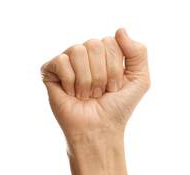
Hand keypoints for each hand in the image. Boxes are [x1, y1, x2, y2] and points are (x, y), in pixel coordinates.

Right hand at [40, 28, 148, 144]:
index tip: (115, 87)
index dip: (116, 69)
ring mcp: (67, 60)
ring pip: (78, 50)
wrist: (99, 130)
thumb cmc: (118, 108)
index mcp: (104, 52)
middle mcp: (85, 53)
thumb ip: (139, 53)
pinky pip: (62, 62)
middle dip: (102, 75)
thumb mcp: (140, 81)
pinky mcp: (49, 70)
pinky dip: (72, 83)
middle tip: (100, 92)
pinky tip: (72, 94)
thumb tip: (120, 30)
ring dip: (88, 80)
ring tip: (87, 95)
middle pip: (95, 44)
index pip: (111, 42)